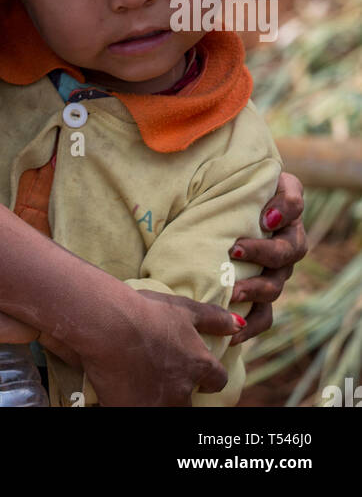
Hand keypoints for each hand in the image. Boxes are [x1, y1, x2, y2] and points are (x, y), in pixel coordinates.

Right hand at [78, 289, 237, 406]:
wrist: (107, 324)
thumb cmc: (145, 311)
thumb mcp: (183, 308)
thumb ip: (213, 318)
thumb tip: (239, 325)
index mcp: (198, 364)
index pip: (217, 380)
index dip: (210, 378)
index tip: (201, 375)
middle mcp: (183, 390)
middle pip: (189, 402)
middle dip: (179, 393)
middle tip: (161, 376)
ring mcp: (159, 405)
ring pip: (166, 410)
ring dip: (158, 401)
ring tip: (141, 383)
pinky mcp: (134, 411)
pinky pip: (138, 411)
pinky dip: (134, 403)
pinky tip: (122, 390)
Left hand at [227, 170, 305, 344]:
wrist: (216, 214)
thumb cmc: (225, 190)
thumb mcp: (234, 175)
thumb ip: (244, 176)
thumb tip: (255, 205)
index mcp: (283, 207)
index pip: (293, 204)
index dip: (284, 210)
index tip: (264, 217)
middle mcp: (285, 241)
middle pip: (287, 251)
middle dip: (263, 253)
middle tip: (234, 251)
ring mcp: (274, 272)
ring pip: (274, 286)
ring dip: (254, 290)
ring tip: (231, 291)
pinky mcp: (259, 296)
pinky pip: (263, 316)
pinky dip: (248, 325)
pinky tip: (231, 333)